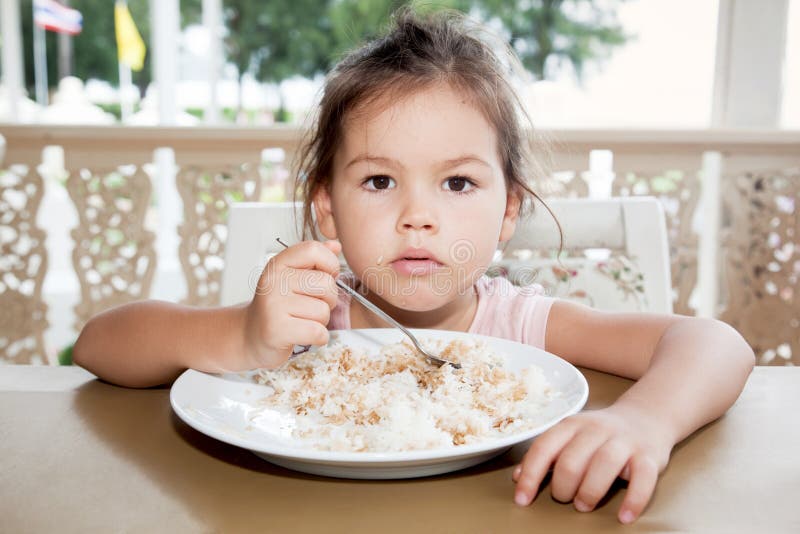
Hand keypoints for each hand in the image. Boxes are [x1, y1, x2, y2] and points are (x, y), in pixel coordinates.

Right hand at [242, 239, 341, 368]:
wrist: (250, 337)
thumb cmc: (277, 307)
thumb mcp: (291, 278)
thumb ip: (314, 260)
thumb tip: (336, 245)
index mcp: (278, 264)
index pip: (314, 250)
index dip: (330, 264)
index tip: (325, 277)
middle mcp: (273, 281)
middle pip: (326, 284)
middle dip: (328, 299)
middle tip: (312, 306)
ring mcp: (273, 305)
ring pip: (324, 311)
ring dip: (321, 321)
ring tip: (303, 321)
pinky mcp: (277, 330)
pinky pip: (318, 332)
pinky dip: (318, 338)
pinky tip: (304, 335)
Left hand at [511, 404, 673, 523]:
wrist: (646, 417)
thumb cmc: (600, 434)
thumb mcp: (570, 436)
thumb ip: (546, 455)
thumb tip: (517, 477)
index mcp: (571, 425)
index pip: (544, 448)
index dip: (531, 475)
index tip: (522, 499)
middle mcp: (596, 429)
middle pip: (571, 460)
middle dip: (562, 488)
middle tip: (565, 499)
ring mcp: (624, 441)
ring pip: (604, 465)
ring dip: (589, 492)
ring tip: (583, 506)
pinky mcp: (649, 456)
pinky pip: (643, 479)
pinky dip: (633, 500)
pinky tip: (624, 516)